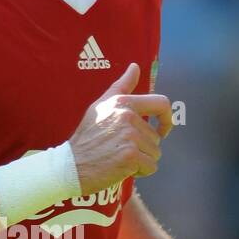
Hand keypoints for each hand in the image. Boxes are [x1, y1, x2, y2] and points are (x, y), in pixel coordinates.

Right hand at [68, 62, 172, 194]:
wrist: (71, 165)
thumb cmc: (86, 137)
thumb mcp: (100, 106)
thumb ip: (121, 86)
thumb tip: (135, 66)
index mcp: (123, 102)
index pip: (161, 104)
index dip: (167, 119)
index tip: (162, 130)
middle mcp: (128, 117)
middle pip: (156, 137)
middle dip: (144, 148)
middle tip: (121, 151)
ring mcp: (130, 136)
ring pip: (155, 153)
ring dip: (142, 161)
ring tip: (120, 159)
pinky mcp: (131, 156)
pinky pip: (151, 167)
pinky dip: (140, 172)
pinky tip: (122, 169)